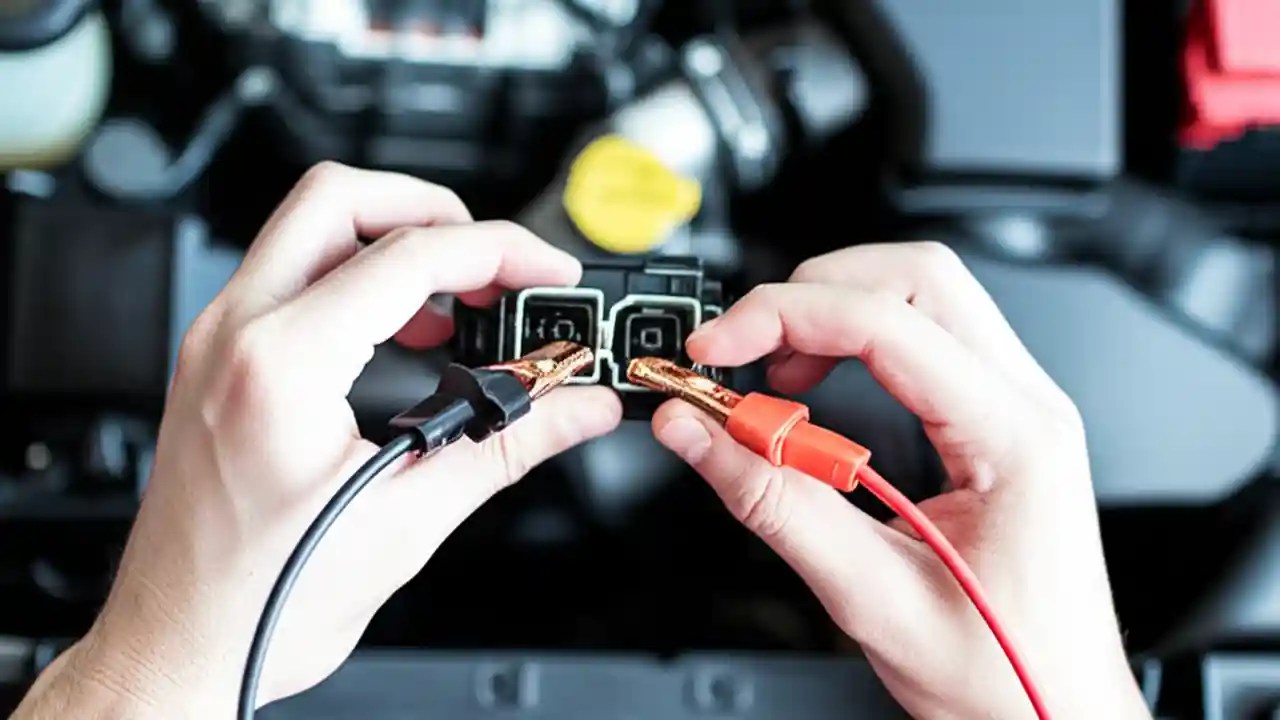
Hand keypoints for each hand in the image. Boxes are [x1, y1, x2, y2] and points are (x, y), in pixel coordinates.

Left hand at [13, 163, 621, 718]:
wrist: (185, 646)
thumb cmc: (263, 602)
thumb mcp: (411, 517)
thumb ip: (509, 443)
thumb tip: (575, 407)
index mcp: (280, 366)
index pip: (408, 257)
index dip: (499, 252)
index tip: (546, 275)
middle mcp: (235, 335)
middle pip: (339, 197)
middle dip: (433, 211)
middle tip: (496, 260)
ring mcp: (218, 342)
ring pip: (308, 229)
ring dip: (393, 241)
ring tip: (460, 299)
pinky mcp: (218, 361)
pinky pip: (290, 279)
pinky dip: (358, 281)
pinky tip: (405, 333)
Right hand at [652, 243, 1149, 718]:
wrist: (1058, 715)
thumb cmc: (1003, 673)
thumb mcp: (871, 597)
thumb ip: (776, 506)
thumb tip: (701, 435)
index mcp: (1012, 438)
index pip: (888, 325)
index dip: (785, 317)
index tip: (717, 352)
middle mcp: (1024, 404)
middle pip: (916, 278)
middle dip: (811, 292)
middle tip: (739, 347)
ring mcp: (1014, 407)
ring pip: (920, 297)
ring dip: (830, 314)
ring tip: (768, 375)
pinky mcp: (991, 421)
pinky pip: (922, 340)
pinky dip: (852, 344)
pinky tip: (811, 388)